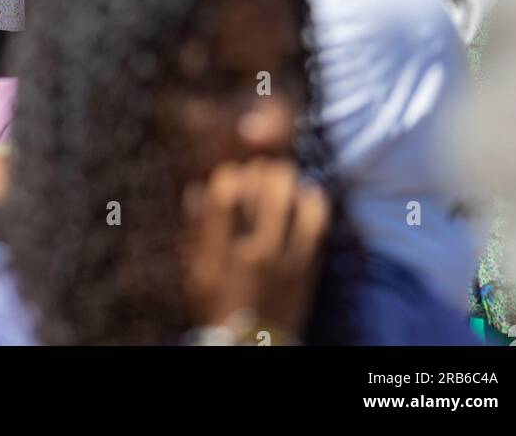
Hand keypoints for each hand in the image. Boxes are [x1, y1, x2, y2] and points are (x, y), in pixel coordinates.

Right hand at [183, 159, 330, 339]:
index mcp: (223, 251)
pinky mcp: (310, 264)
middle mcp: (256, 249)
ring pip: (294, 195)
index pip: (227, 190)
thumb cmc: (216, 307)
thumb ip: (197, 230)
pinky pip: (319, 219)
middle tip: (258, 174)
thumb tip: (197, 190)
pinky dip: (313, 199)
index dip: (229, 174)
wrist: (252, 346)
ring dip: (287, 181)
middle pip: (265, 184)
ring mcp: (287, 256)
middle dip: (260, 170)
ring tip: (281, 183)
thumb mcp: (196, 272)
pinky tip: (304, 198)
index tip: (231, 180)